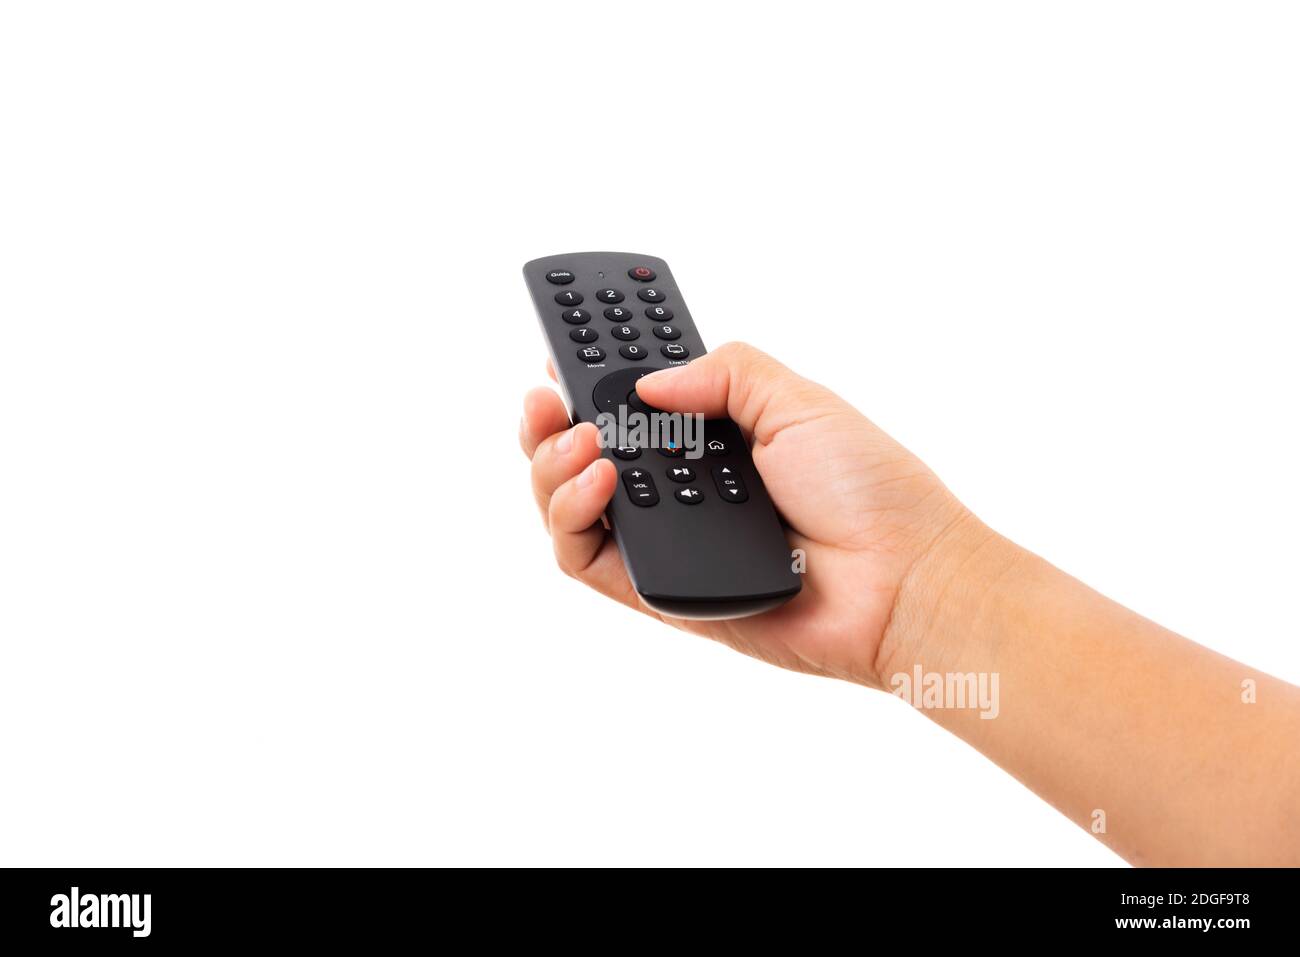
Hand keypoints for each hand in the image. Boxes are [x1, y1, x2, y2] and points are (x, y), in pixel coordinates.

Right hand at [518, 342, 970, 687]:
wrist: (900, 579)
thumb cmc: (870, 491)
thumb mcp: (798, 399)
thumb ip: (723, 371)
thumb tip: (647, 380)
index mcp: (713, 436)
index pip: (630, 401)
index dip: (591, 372)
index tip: (561, 340)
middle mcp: (682, 486)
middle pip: (582, 453)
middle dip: (551, 417)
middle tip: (547, 393)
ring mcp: (668, 539)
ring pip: (568, 505)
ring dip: (550, 464)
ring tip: (579, 437)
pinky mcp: (658, 591)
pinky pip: (586, 560)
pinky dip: (572, 516)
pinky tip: (600, 479)